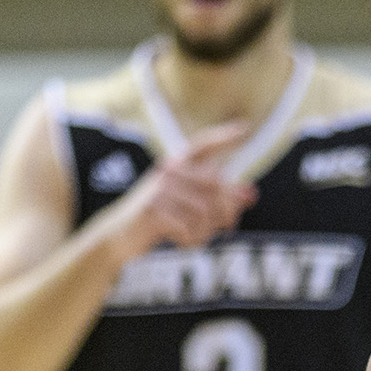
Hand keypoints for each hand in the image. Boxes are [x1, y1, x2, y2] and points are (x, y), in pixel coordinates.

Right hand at [113, 121, 259, 255]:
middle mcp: (168, 172)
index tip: (246, 128)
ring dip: (207, 231)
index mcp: (177, 166)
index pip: (202, 145)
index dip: (223, 138)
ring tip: (198, 238)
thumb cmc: (158, 218)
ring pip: (204, 211)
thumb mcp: (189, 206)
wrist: (118, 236)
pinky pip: (188, 228)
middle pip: (215, 186)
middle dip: (226, 211)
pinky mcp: (152, 210)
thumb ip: (220, 200)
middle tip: (228, 228)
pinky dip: (192, 240)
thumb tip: (251, 194)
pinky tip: (183, 242)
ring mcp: (159, 189)